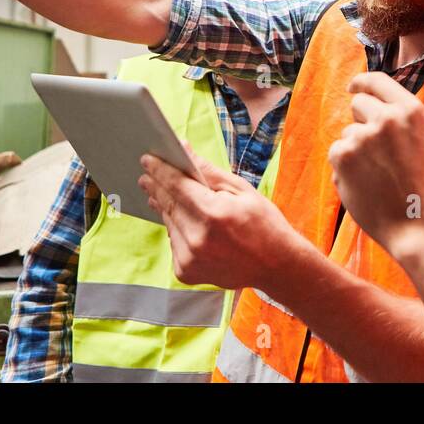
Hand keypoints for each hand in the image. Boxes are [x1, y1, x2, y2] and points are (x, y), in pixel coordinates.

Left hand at [139, 152, 300, 290]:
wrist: (276, 266)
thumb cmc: (264, 223)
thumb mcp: (242, 190)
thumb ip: (209, 172)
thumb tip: (185, 151)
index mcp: (213, 214)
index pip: (176, 185)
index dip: (160, 170)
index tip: (148, 159)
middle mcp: (196, 239)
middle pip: (167, 204)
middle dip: (156, 187)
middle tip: (147, 175)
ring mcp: (189, 259)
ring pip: (169, 223)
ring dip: (166, 208)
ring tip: (165, 195)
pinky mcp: (185, 272)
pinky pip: (174, 242)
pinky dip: (178, 230)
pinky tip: (190, 225)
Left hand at [327, 72, 423, 257]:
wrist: (414, 222)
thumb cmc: (417, 184)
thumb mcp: (420, 139)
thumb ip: (396, 117)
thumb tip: (362, 99)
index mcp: (411, 110)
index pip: (378, 80)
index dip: (362, 82)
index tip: (353, 87)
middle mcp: (388, 117)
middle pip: (358, 103)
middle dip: (361, 121)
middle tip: (376, 150)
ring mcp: (363, 136)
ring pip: (347, 132)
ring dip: (355, 148)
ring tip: (377, 174)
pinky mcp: (343, 155)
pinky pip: (336, 151)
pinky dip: (345, 167)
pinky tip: (364, 183)